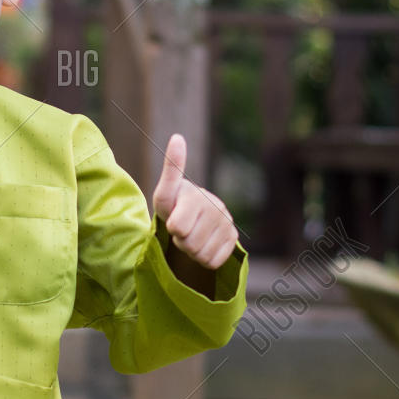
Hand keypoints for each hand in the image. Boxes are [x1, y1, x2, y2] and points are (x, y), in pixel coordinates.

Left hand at [150, 132, 238, 269]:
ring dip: (191, 251)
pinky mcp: (234, 240)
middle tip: (182, 228)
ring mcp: (228, 224)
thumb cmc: (173, 204)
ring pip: (201, 255)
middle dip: (180, 241)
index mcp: (198, 196)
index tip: (173, 216)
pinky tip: (203, 243)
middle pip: (188, 244)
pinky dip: (204, 258)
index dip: (171, 228)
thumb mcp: (165, 192)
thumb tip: (177, 137)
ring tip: (192, 235)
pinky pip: (213, 262)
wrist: (191, 217)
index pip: (178, 228)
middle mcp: (217, 208)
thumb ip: (172, 168)